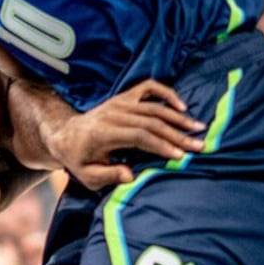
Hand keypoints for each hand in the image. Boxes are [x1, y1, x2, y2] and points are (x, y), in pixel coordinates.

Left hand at [38, 79, 204, 189]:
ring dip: (178, 117)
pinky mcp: (124, 97)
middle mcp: (113, 114)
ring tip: (198, 128)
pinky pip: (148, 88)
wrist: (65, 134)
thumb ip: (108, 175)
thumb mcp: (87, 176)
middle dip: (177, 135)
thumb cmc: (78, 159)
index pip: (139, 136)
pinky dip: (166, 93)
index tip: (180, 156)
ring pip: (154, 107)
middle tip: (198, 145)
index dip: (161, 145)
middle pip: (151, 122)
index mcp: (103, 133)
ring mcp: (119, 102)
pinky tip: (182, 105)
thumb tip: (131, 175)